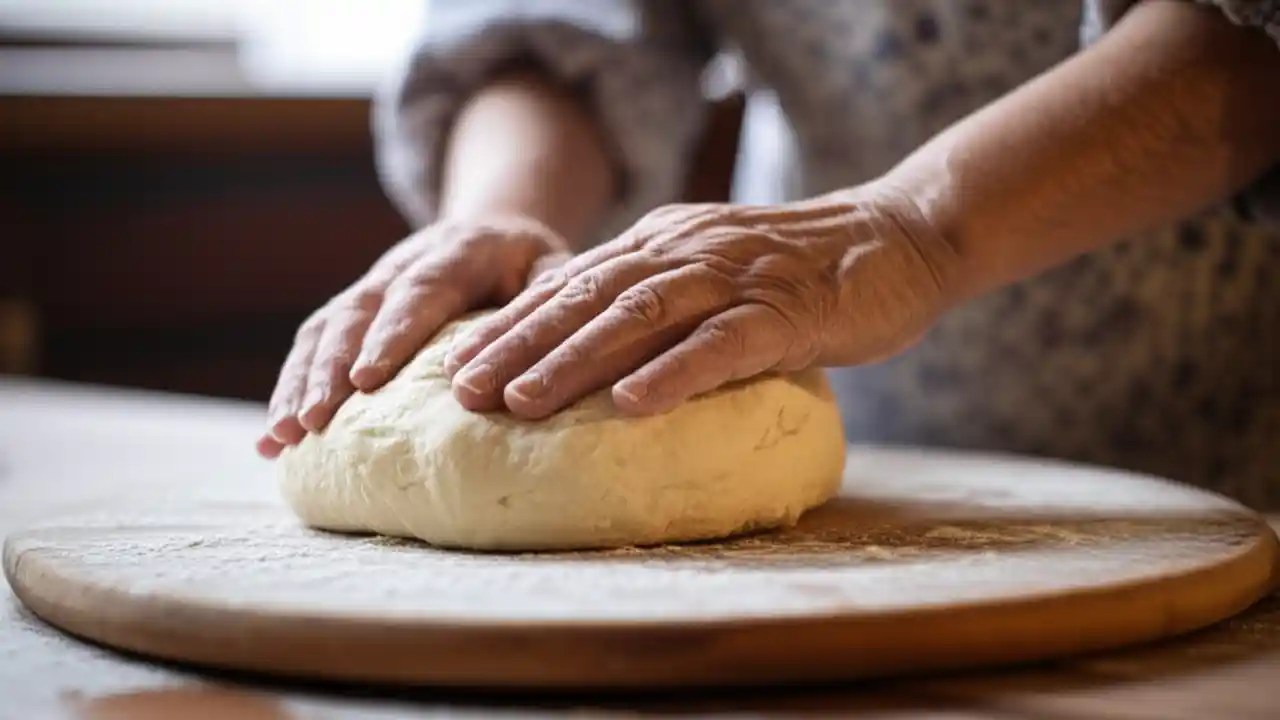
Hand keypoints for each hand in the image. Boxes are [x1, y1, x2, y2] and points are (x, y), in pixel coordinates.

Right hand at [257, 216, 568, 457]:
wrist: (494, 228)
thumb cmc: (531, 263)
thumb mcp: (553, 267)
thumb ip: (547, 300)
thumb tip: (532, 358)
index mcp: (457, 251)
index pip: (420, 291)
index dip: (392, 334)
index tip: (367, 381)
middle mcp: (402, 263)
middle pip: (357, 312)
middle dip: (330, 368)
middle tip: (314, 421)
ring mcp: (371, 286)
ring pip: (324, 329)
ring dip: (299, 383)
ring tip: (284, 436)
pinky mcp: (354, 310)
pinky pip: (313, 346)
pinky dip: (289, 390)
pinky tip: (273, 440)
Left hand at [443, 186, 958, 418]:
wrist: (897, 238)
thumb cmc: (800, 269)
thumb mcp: (712, 269)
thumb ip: (656, 293)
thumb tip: (591, 340)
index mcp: (662, 243)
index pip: (570, 283)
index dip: (511, 324)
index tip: (455, 364)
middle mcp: (685, 252)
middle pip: (586, 298)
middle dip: (517, 345)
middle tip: (461, 391)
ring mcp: (735, 279)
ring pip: (638, 316)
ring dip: (574, 359)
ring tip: (520, 402)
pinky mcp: (785, 313)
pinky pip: (722, 344)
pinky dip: (674, 373)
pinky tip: (632, 405)